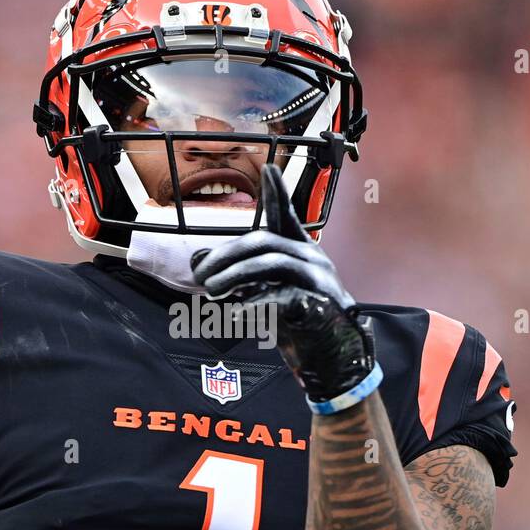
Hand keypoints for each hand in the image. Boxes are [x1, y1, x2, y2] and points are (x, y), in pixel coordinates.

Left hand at [191, 165, 376, 406]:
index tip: (268, 170)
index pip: (286, 215)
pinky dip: (253, 306)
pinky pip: (281, 297)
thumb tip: (198, 258)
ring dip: (234, 275)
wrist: (331, 358)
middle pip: (263, 241)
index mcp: (300, 251)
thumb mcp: (262, 293)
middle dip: (226, 254)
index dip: (277, 193)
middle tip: (200, 274)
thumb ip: (236, 273)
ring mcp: (318, 280)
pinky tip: (234, 315)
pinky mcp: (318, 305)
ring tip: (212, 291)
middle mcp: (312, 258)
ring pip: (271, 263)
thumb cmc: (297, 321)